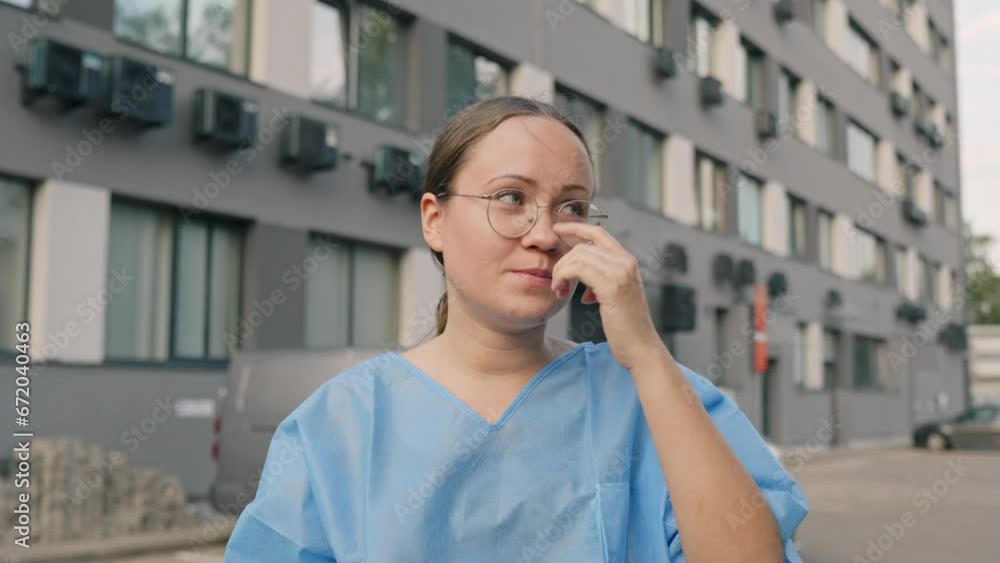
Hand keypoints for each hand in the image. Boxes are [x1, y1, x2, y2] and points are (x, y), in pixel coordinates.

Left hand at [550, 222, 666, 370]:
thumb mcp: (615, 298)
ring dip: (561, 272)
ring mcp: (620, 273)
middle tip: (556, 283)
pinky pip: (578, 269)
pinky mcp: (612, 286)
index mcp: (627, 262)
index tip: (558, 227)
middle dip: (563, 261)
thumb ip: (602, 283)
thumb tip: (585, 286)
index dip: (576, 227)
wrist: (640, 347)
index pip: (599, 233)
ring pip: (578, 256)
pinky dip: (563, 278)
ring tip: (559, 290)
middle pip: (583, 246)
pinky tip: (562, 293)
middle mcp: (626, 262)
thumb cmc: (626, 327)